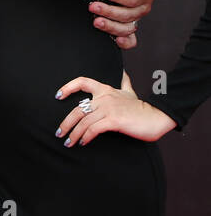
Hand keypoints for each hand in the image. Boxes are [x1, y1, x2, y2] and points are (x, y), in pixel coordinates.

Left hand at [55, 71, 175, 145]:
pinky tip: (83, 142)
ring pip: (84, 121)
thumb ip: (124, 82)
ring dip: (74, 134)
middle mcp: (104, 98)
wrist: (158, 117)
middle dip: (66, 123)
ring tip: (68, 142)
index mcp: (105, 90)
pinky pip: (94, 129)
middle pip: (77, 109)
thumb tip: (122, 72)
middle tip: (59, 133)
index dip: (68, 87)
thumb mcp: (130, 92)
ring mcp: (108, 109)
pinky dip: (86, 136)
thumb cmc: (142, 108)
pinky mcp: (114, 120)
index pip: (82, 82)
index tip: (58, 96)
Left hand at [91, 0, 154, 48]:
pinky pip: (131, 39)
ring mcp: (136, 17)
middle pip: (128, 14)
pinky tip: (117, 41)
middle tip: (92, 6)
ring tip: (96, 22)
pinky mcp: (128, 24)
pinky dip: (126, 42)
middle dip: (109, 11)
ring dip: (112, 27)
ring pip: (128, 28)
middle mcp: (143, 6)